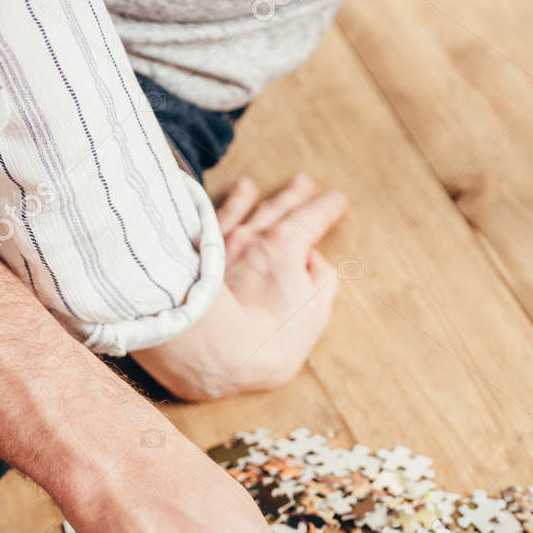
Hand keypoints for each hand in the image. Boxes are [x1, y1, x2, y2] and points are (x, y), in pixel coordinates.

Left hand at [133, 173, 346, 399]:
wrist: (210, 350)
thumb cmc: (267, 340)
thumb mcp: (314, 314)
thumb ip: (321, 282)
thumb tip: (314, 262)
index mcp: (288, 246)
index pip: (314, 219)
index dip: (328, 208)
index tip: (337, 200)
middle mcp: (253, 236)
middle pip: (278, 208)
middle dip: (294, 195)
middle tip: (303, 182)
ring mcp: (221, 245)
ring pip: (238, 210)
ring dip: (247, 196)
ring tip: (249, 186)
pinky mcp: (194, 260)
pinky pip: (205, 228)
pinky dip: (210, 214)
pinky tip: (209, 207)